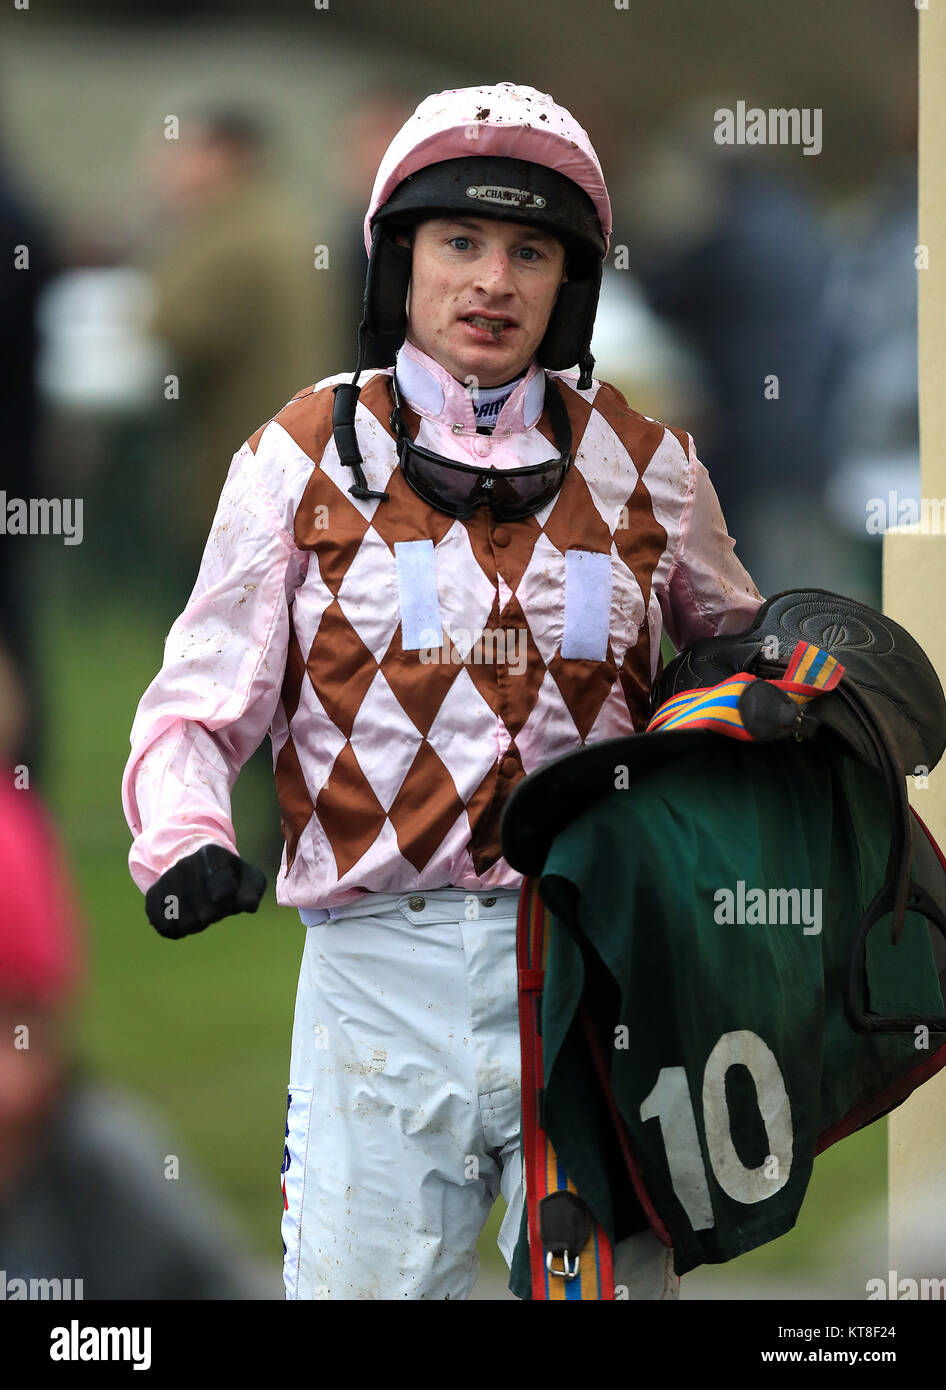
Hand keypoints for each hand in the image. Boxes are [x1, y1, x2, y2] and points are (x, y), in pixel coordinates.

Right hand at [145, 844, 266, 938]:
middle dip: (215, 914)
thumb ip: (252, 891)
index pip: (224, 895)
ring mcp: (166, 879)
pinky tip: (184, 916)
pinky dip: (179, 930)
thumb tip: (248, 907)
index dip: (231, 902)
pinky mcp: (153, 895)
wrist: (198, 868)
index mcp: (211, 854)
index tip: (229, 892)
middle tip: (214, 903)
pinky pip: (165, 927)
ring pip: (184, 923)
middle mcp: (184, 863)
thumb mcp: (249, 878)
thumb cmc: (230, 877)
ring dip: (197, 923)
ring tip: (200, 908)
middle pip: (206, 913)